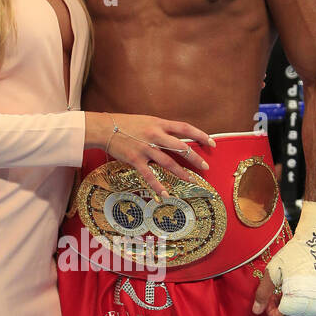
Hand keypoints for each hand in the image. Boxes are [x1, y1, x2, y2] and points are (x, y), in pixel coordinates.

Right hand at [99, 114, 215, 197]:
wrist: (104, 127)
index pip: (186, 128)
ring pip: (169, 162)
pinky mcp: (136, 159)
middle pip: (181, 147)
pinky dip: (158, 185)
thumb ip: (161, 129)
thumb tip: (174, 138)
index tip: (211, 143)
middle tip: (205, 166)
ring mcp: (146, 148)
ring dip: (181, 173)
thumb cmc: (125, 123)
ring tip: (191, 180)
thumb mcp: (147, 121)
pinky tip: (165, 194)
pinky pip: (150, 175)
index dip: (201, 135)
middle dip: (196, 158)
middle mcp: (155, 135)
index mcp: (159, 124)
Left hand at [252, 201, 315, 315]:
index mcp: (298, 300)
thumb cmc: (291, 256)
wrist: (315, 244)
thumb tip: (256, 311)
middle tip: (276, 295)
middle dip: (280, 313)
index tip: (269, 297)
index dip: (271, 311)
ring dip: (290, 312)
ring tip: (286, 294)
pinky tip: (296, 294)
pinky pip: (312, 314)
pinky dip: (301, 310)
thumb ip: (262, 294)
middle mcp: (313, 305)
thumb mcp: (272, 274)